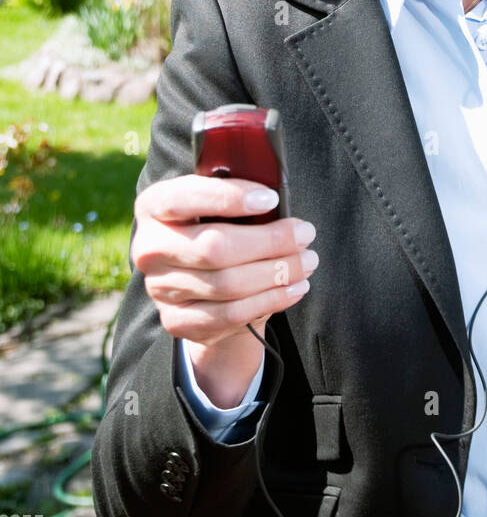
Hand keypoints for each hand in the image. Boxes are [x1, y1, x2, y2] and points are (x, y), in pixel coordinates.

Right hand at [132, 174, 317, 405]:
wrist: (199, 283)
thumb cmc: (218, 227)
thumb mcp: (220, 204)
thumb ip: (238, 194)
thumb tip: (276, 199)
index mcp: (154, 206)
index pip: (184, 197)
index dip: (228, 197)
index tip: (272, 198)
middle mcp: (149, 247)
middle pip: (214, 246)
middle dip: (270, 241)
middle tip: (306, 234)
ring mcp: (159, 288)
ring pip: (227, 284)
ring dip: (277, 273)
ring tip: (307, 261)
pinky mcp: (177, 321)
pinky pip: (231, 314)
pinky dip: (270, 300)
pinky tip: (294, 288)